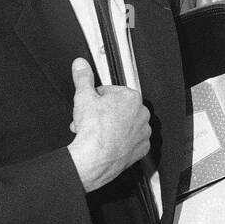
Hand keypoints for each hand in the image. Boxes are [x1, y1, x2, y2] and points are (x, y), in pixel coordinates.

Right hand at [66, 58, 150, 191]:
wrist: (94, 158)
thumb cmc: (92, 129)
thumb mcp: (83, 97)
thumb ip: (83, 78)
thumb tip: (80, 65)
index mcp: (131, 97)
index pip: (111, 92)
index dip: (96, 99)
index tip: (89, 106)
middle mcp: (142, 113)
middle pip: (118, 109)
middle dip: (102, 114)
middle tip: (88, 120)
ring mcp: (143, 132)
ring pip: (124, 125)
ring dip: (110, 127)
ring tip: (94, 133)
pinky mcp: (142, 149)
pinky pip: (130, 142)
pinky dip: (120, 142)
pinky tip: (106, 143)